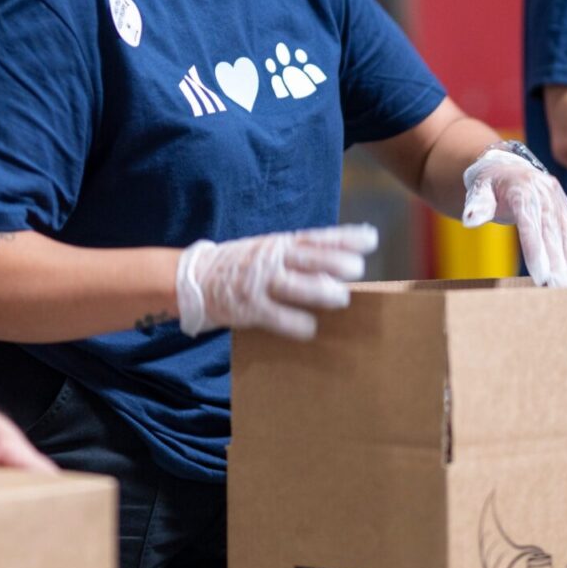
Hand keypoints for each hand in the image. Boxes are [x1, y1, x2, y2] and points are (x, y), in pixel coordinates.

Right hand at [176, 224, 378, 339]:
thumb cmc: (243, 265)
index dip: (345, 238)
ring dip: (321, 291)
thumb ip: (301, 254)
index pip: (318, 238)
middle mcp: (273, 259)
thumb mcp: (270, 250)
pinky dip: (297, 324)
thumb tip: (343, 261)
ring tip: (341, 298)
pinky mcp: (250, 308)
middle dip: (337, 263)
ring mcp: (261, 283)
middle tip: (356, 269)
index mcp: (281, 243)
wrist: (196, 278)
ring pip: (297, 286)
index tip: (371, 240)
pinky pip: (277, 317)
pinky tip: (310, 328)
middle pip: (311, 258)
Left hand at [461, 147, 566, 287]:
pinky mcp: (564, 206)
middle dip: (557, 263)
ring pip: (566, 233)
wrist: (505, 168)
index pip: (529, 223)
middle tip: (559, 289)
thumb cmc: (487, 185)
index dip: (536, 251)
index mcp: (522, 188)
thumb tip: (469, 221)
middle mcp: (544, 192)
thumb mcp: (477, 191)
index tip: (540, 277)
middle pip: (551, 232)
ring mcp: (557, 198)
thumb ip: (477, 206)